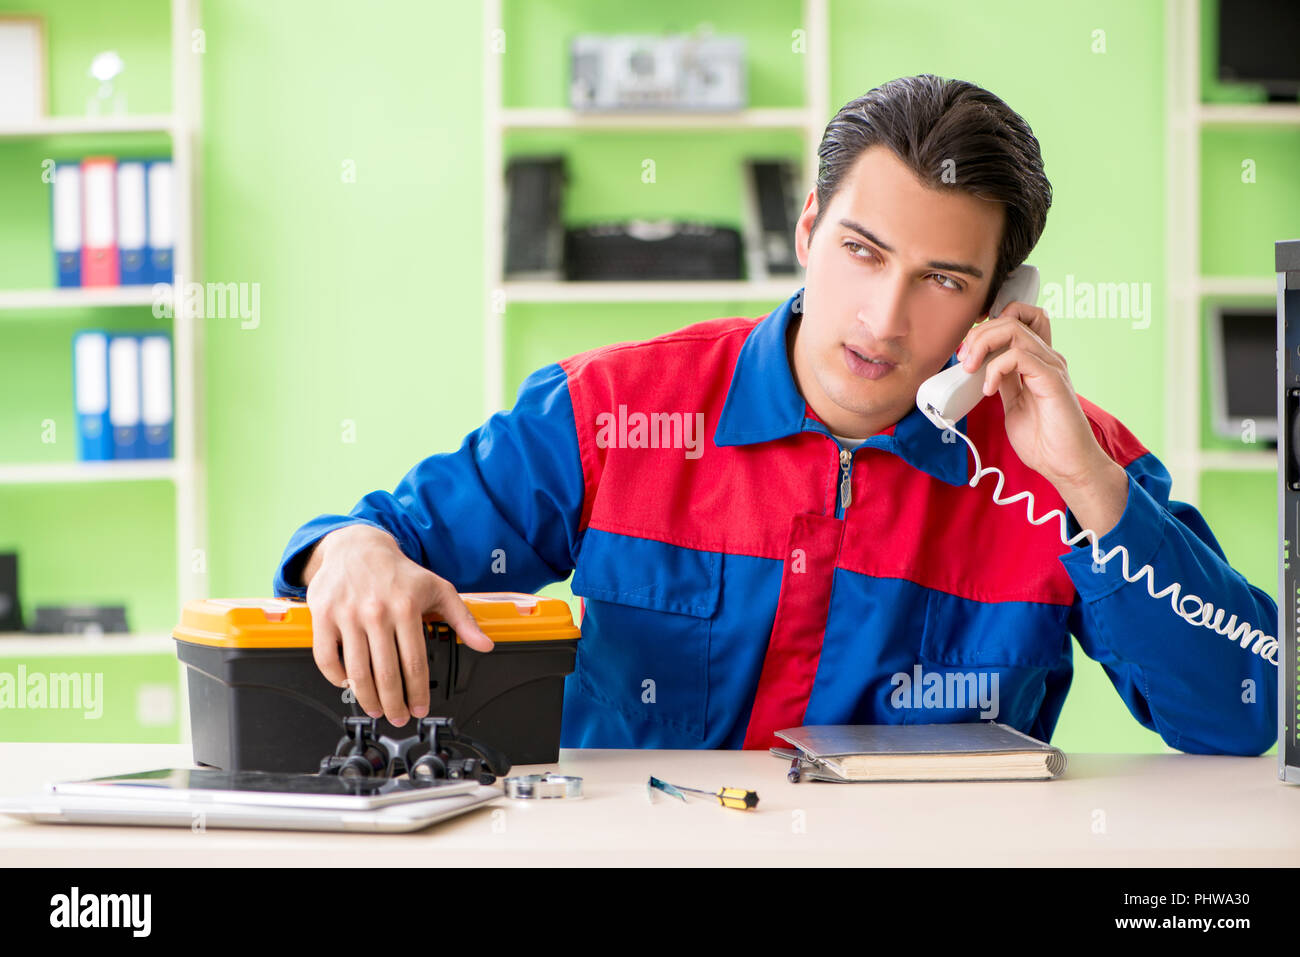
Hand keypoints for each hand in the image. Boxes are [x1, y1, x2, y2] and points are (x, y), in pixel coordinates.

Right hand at [303, 524, 493, 726]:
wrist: (357, 546)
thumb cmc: (399, 572)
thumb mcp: (438, 588)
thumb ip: (463, 619)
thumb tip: (484, 644)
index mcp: (407, 607)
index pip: (414, 663)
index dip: (417, 693)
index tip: (419, 709)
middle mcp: (376, 612)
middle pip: (385, 673)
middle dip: (393, 704)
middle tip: (397, 718)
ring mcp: (347, 614)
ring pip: (356, 670)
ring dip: (367, 698)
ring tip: (375, 709)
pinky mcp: (323, 615)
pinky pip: (326, 657)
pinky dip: (335, 677)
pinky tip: (347, 683)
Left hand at [955, 303, 1109, 489]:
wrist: (1066, 465)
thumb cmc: (1043, 440)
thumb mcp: (1013, 404)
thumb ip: (1004, 381)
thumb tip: (982, 366)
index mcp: (1038, 361)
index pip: (1020, 318)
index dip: (990, 323)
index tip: (968, 349)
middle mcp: (1047, 358)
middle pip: (1011, 318)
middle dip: (978, 334)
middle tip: (963, 360)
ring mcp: (1051, 366)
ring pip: (1013, 329)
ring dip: (983, 345)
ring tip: (970, 369)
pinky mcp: (1052, 380)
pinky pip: (1019, 356)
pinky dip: (995, 368)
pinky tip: (989, 390)